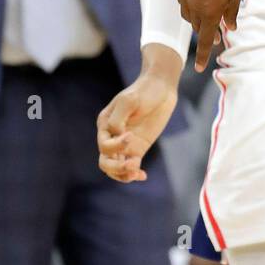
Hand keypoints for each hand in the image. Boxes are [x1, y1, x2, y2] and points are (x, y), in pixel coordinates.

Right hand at [97, 52, 180, 182]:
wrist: (161, 88)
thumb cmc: (143, 91)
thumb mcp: (129, 101)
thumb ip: (118, 119)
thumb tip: (116, 135)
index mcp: (105, 124)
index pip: (104, 144)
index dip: (115, 145)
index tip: (131, 135)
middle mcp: (112, 136)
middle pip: (105, 161)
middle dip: (116, 168)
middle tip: (132, 165)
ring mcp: (125, 143)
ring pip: (115, 167)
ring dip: (124, 174)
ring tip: (138, 174)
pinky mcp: (138, 147)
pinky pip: (131, 165)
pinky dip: (134, 173)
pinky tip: (143, 175)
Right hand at [177, 0, 245, 71]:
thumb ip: (231, 13)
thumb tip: (230, 28)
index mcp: (209, 11)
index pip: (204, 39)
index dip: (203, 54)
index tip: (199, 68)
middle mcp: (194, 6)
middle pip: (196, 27)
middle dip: (205, 32)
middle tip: (216, 34)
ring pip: (187, 14)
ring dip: (197, 19)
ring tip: (208, 16)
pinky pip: (183, 0)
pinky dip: (191, 4)